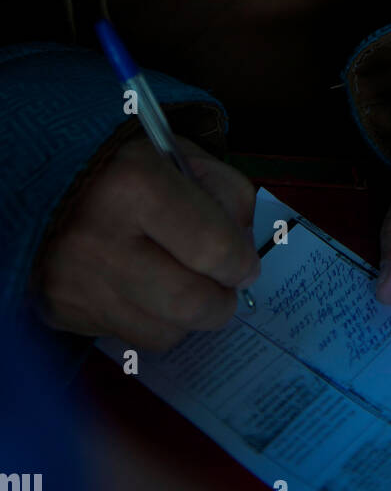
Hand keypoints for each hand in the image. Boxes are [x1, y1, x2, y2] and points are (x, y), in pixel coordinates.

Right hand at [32, 134, 260, 350]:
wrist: (45, 178)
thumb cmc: (125, 164)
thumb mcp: (181, 155)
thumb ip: (226, 194)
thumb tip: (246, 249)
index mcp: (134, 185)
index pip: (212, 247)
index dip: (240, 262)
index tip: (246, 266)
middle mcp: (99, 239)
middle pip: (190, 302)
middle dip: (221, 302)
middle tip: (225, 289)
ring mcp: (76, 281)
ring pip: (162, 332)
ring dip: (185, 317)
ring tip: (181, 284)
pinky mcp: (60, 310)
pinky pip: (127, 335)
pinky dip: (147, 319)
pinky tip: (141, 288)